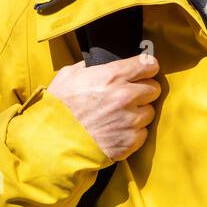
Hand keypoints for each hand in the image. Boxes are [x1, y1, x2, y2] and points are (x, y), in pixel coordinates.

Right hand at [45, 53, 161, 160]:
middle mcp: (126, 96)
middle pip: (154, 88)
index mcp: (113, 76)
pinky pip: (142, 133)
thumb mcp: (69, 75)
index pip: (149, 64)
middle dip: (143, 91)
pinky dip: (133, 133)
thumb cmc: (59, 108)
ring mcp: (130, 120)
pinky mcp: (130, 141)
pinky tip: (116, 132)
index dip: (147, 67)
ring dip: (138, 113)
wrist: (52, 142)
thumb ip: (92, 66)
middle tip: (128, 97)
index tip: (143, 71)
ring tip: (119, 117)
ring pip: (149, 112)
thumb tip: (104, 63)